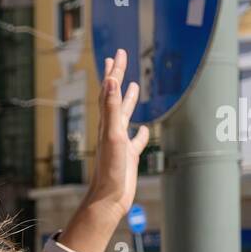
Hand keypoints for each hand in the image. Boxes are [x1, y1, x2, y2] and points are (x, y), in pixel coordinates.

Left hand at [85, 49, 149, 218]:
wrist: (109, 198)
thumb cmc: (110, 169)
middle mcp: (111, 129)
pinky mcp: (128, 156)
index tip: (117, 53)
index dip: (114, 71)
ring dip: (128, 99)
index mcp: (107, 122)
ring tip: (133, 86)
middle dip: (117, 76)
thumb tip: (112, 81)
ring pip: (125, 116)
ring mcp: (119, 142)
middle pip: (114, 97)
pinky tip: (144, 130)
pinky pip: (136, 141)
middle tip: (120, 58)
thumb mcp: (113, 135)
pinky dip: (140, 133)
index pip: (110, 90)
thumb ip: (112, 108)